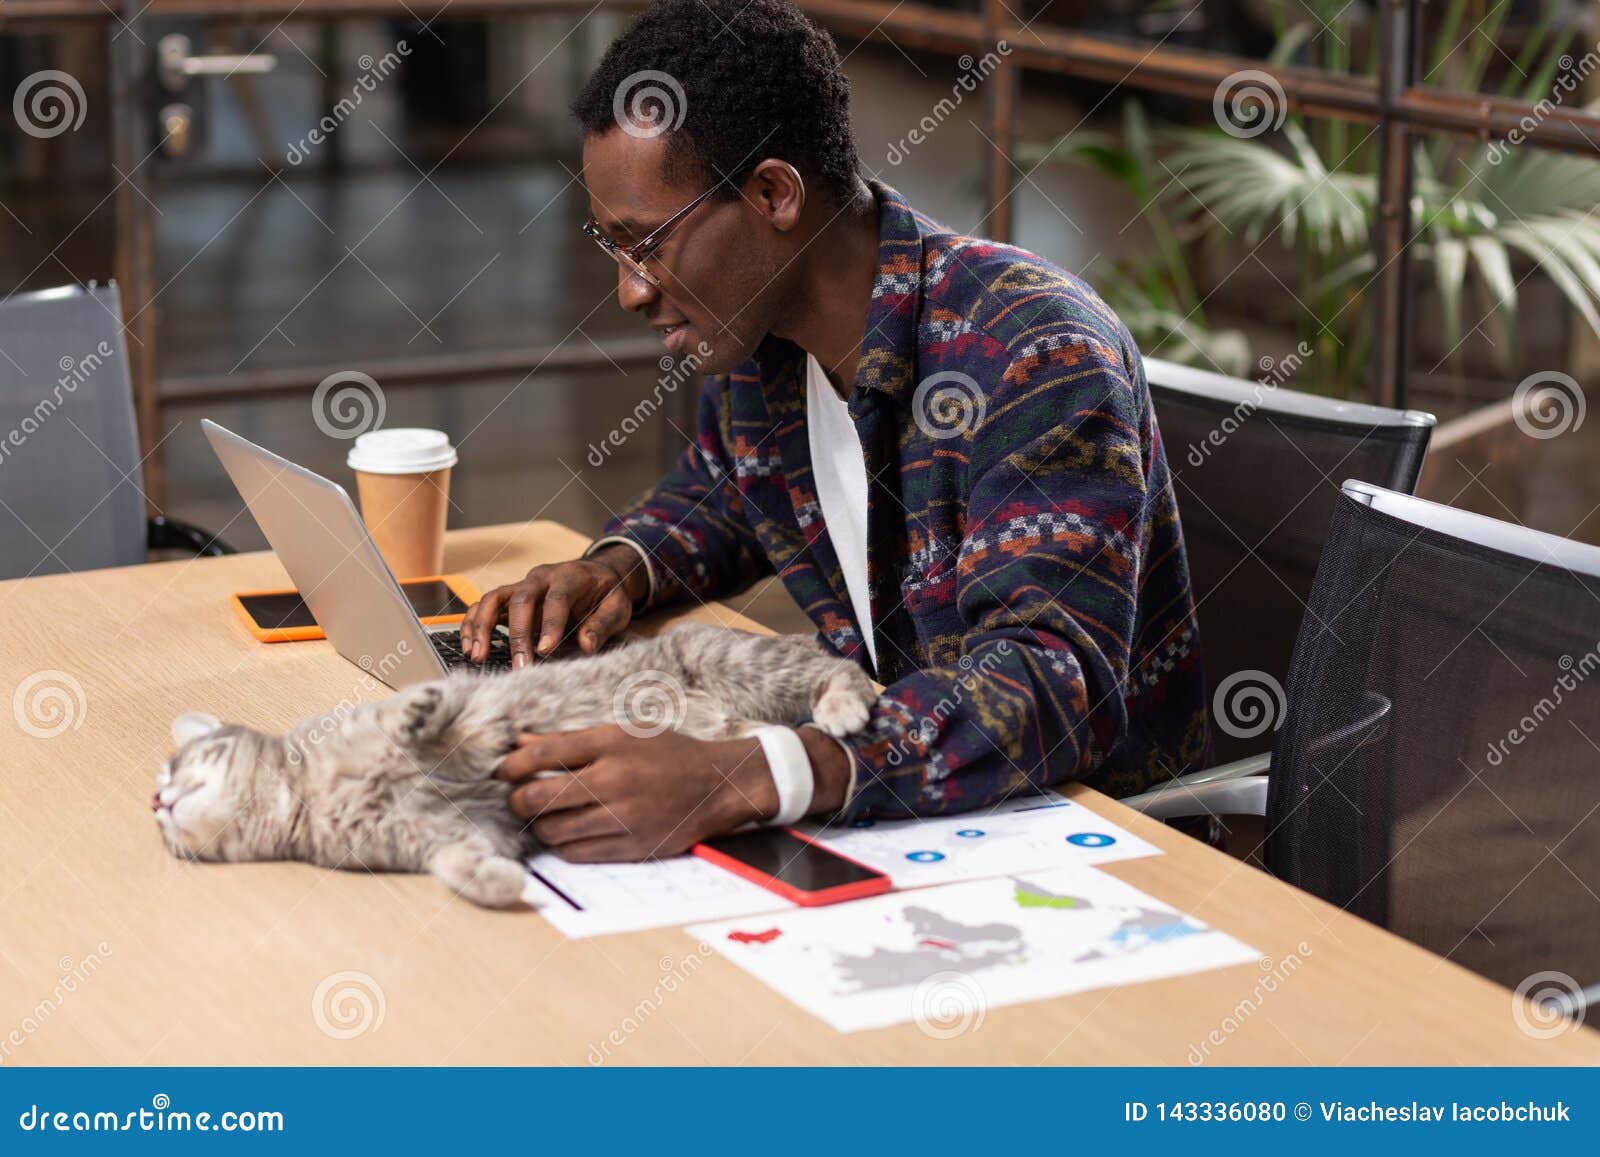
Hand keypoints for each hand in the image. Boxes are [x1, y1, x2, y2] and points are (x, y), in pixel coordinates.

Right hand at [459, 545, 647, 666]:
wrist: (596, 576)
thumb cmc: (606, 594)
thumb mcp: (617, 607)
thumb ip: (603, 624)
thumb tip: (587, 644)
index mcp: (569, 577)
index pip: (556, 599)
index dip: (550, 624)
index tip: (545, 650)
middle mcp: (540, 578)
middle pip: (521, 599)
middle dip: (518, 634)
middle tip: (520, 666)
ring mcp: (521, 585)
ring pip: (493, 598)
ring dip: (482, 627)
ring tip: (477, 656)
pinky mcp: (509, 597)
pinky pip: (484, 605)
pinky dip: (472, 623)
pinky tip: (469, 647)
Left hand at [498, 726, 774, 860]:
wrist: (717, 786)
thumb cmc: (667, 754)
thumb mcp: (623, 734)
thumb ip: (571, 740)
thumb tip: (522, 744)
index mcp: (612, 743)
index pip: (543, 754)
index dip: (511, 765)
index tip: (502, 771)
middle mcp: (616, 779)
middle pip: (540, 796)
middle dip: (517, 800)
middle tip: (517, 798)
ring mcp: (624, 817)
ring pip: (553, 830)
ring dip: (539, 826)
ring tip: (544, 817)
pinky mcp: (632, 847)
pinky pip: (577, 853)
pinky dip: (563, 845)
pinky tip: (568, 833)